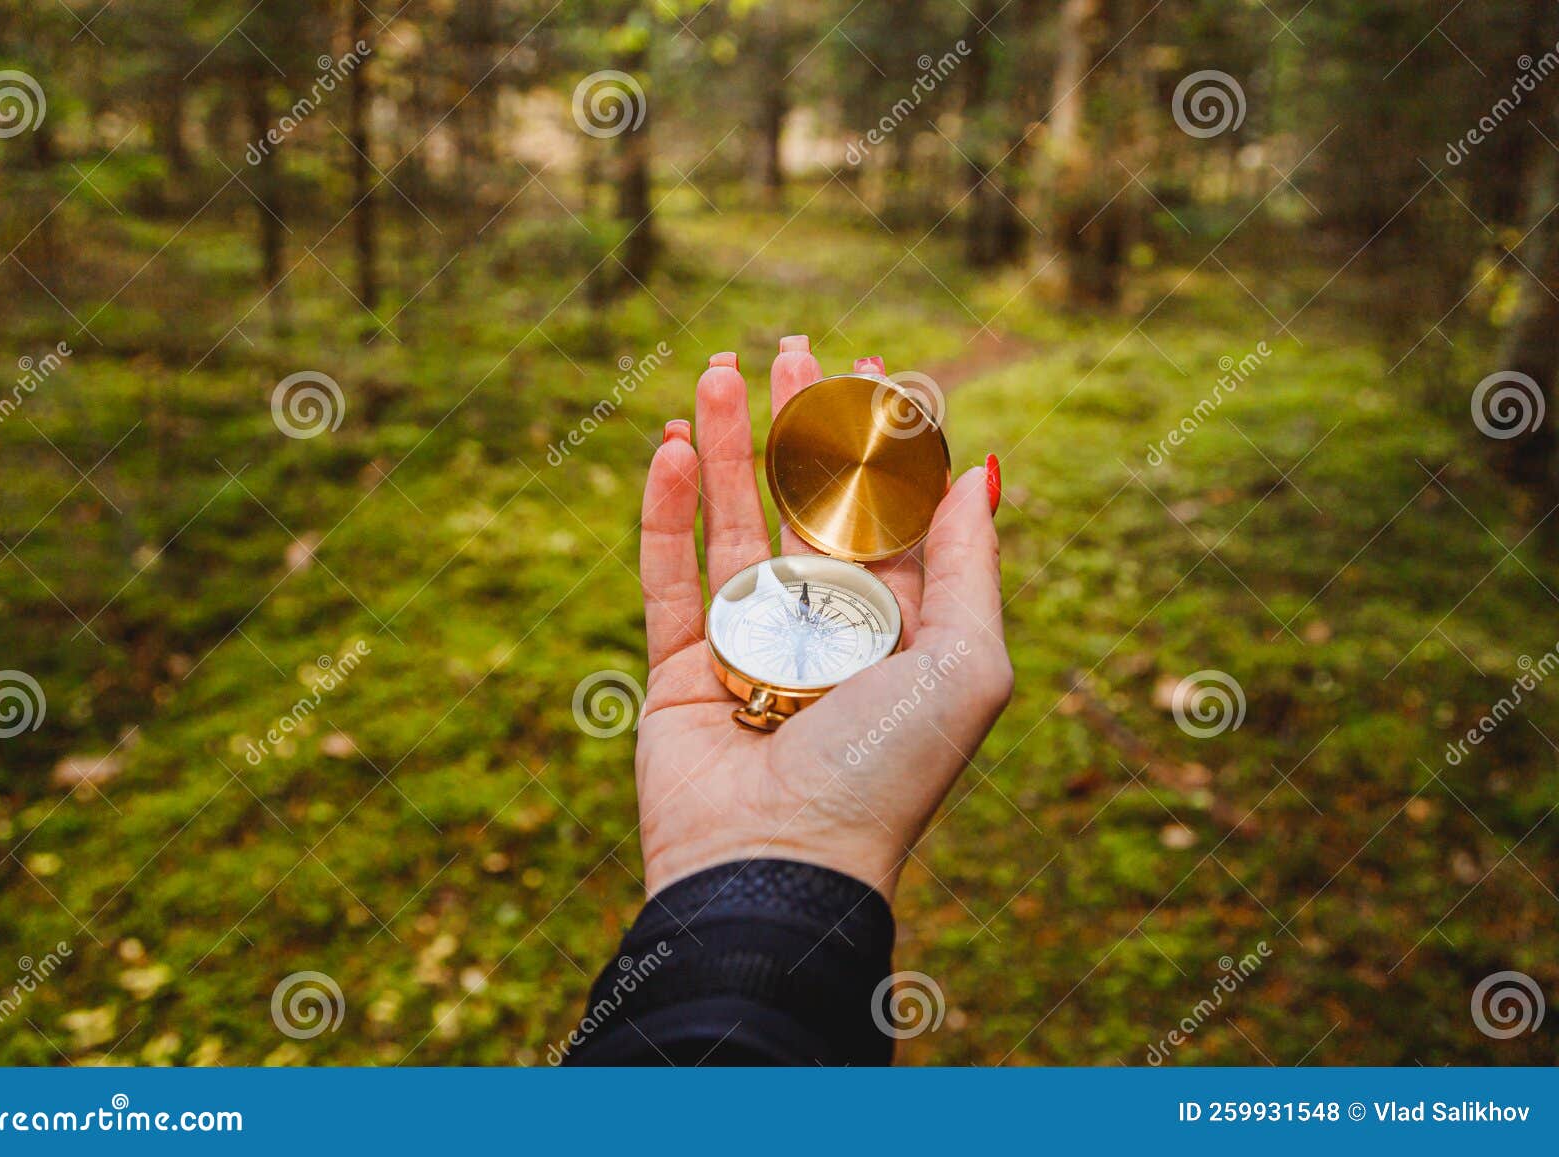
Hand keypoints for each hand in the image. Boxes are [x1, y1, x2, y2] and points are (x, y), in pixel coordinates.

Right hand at [634, 336, 1013, 901]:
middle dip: (800, 423)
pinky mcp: (680, 666)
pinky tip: (674, 447)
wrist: (780, 868)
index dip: (881, 439)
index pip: (888, 512)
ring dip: (729, 445)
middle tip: (788, 346)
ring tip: (717, 367)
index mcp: (897, 628)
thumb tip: (980, 471)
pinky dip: (667, 513)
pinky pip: (669, 576)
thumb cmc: (886, 773)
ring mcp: (749, 644)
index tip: (874, 367)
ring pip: (733, 525)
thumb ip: (968, 565)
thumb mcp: (966, 665)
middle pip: (807, 503)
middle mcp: (824, 629)